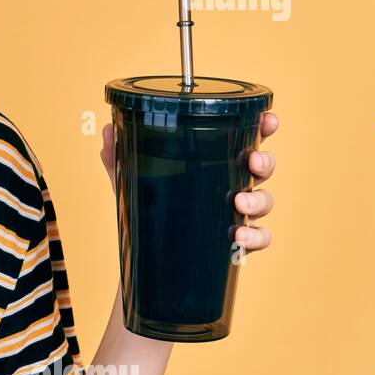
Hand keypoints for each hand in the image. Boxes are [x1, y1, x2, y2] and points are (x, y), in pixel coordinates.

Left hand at [100, 111, 279, 253]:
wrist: (147, 255)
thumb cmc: (149, 206)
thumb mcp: (131, 178)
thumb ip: (118, 156)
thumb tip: (107, 130)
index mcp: (214, 162)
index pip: (245, 139)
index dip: (263, 127)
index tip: (268, 118)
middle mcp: (232, 184)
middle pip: (262, 167)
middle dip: (264, 161)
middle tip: (252, 160)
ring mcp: (237, 213)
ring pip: (265, 201)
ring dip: (259, 199)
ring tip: (239, 202)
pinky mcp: (236, 242)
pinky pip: (259, 239)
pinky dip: (255, 237)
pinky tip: (238, 236)